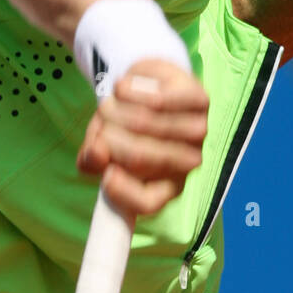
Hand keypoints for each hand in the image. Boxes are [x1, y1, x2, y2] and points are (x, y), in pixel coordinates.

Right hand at [77, 58, 208, 219]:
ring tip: (109, 105)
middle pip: (138, 157)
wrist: (148, 89)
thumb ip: (92, 160)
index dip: (120, 191)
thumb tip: (96, 153)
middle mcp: (187, 165)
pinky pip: (156, 99)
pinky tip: (123, 90)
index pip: (146, 203)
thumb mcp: (100, 148)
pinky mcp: (200, 101)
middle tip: (100, 123)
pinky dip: (130, 91)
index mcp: (164, 187)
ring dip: (116, 109)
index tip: (105, 174)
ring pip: (145, 124)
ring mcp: (197, 133)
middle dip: (108, 136)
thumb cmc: (124, 126)